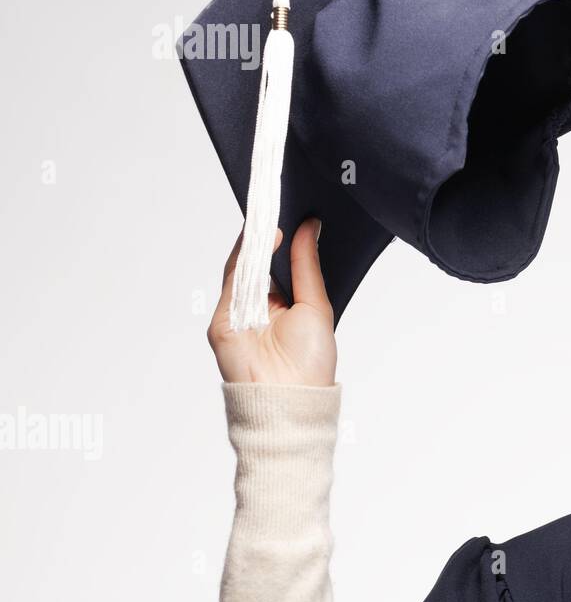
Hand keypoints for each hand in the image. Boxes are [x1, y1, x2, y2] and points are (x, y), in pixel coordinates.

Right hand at [208, 218, 336, 385]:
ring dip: (257, 241)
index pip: (278, 265)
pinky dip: (244, 258)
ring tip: (273, 212)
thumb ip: (307, 265)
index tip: (293, 209)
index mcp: (283, 305)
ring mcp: (239, 314)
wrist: (291, 399)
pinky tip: (260, 237)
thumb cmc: (309, 363)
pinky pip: (232, 283)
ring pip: (244, 269)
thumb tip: (309, 227)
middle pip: (259, 264)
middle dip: (269, 236)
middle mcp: (260, 308)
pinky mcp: (223, 321)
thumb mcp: (316, 305)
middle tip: (280, 202)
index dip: (283, 239)